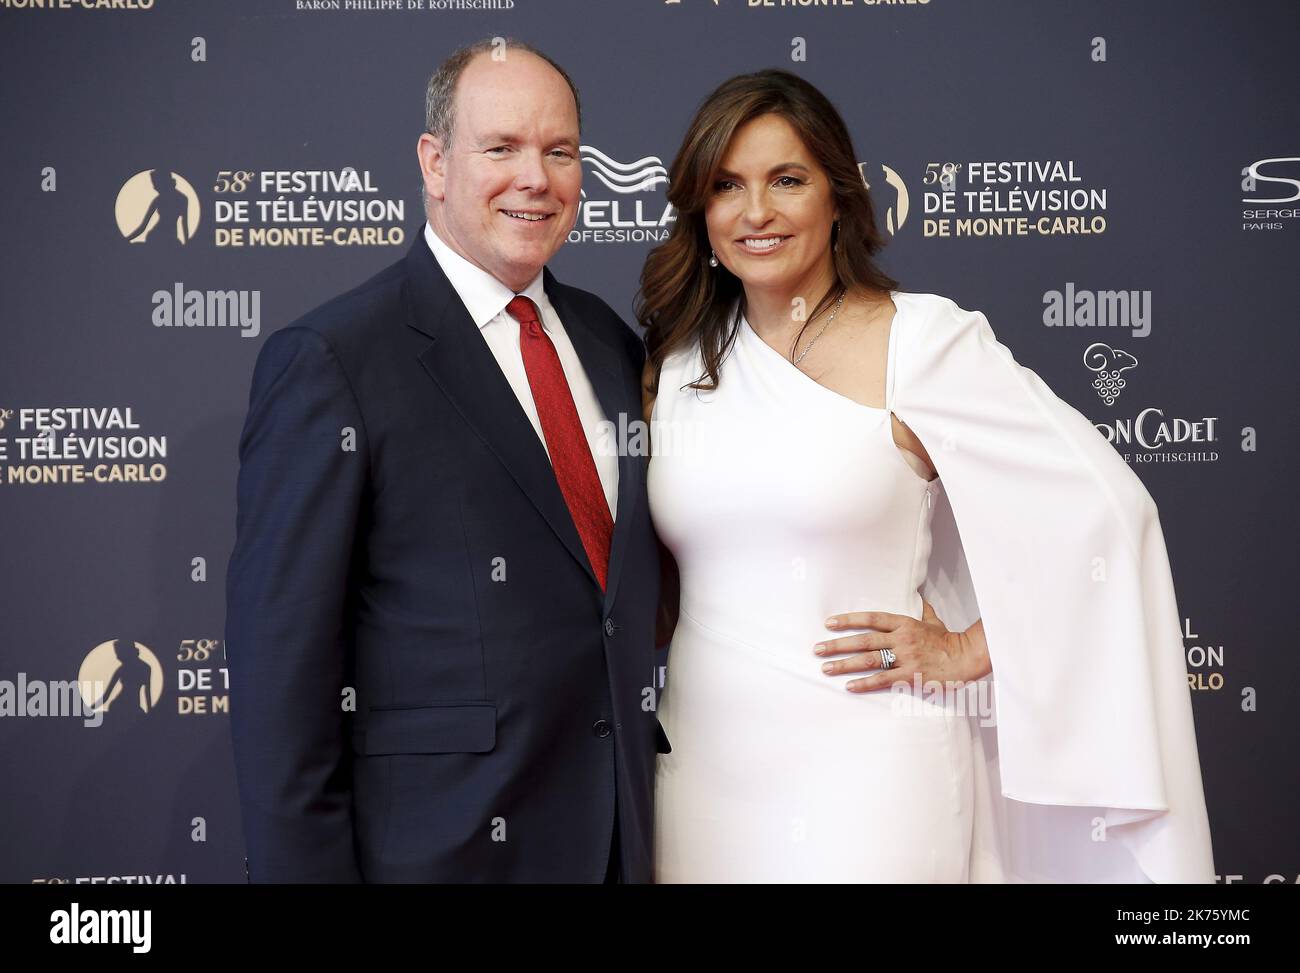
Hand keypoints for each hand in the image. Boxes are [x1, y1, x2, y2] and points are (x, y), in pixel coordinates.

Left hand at [814, 599, 988, 692]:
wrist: (967, 657)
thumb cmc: (948, 639)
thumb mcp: (933, 620)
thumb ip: (922, 609)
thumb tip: (919, 596)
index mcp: (904, 623)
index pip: (871, 619)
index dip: (848, 620)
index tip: (829, 623)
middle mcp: (901, 638)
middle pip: (863, 640)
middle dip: (838, 644)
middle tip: (817, 649)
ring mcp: (905, 657)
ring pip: (869, 660)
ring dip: (845, 664)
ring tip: (826, 668)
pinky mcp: (910, 676)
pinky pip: (883, 679)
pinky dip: (864, 683)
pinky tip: (849, 686)